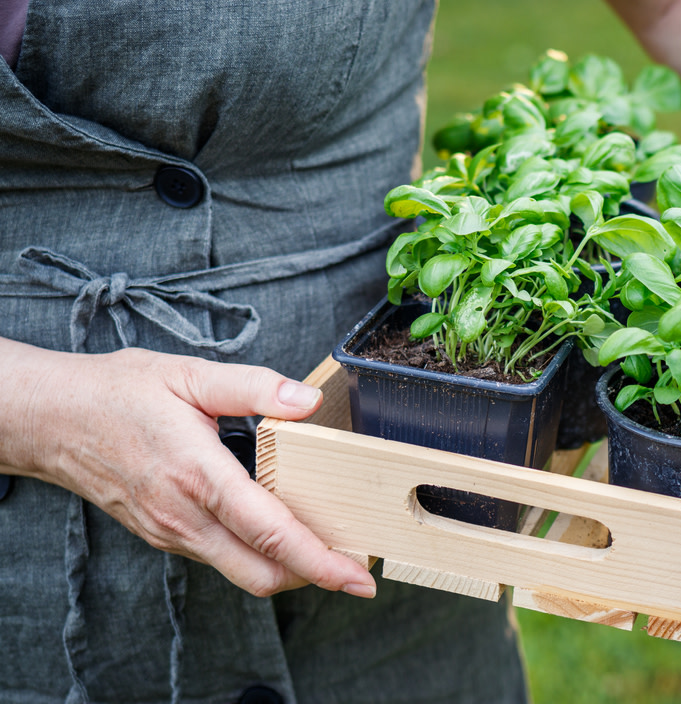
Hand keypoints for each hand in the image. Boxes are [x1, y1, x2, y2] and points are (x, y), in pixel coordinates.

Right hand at [0, 341, 376, 598]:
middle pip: (262, 573)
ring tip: (326, 546)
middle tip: (355, 566)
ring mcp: (171, 532)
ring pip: (241, 571)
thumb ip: (254, 386)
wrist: (51, 420)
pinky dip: (256, 555)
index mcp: (199, 477)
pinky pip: (219, 557)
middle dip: (314, 577)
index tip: (358, 577)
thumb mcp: (189, 374)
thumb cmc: (117, 393)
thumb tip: (307, 400)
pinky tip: (277, 530)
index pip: (271, 534)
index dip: (321, 562)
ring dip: (286, 567)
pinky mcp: (164, 535)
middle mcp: (185, 517)